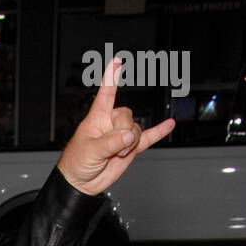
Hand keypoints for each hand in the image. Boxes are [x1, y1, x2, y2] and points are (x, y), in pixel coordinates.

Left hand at [57, 57, 174, 196]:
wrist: (82, 184)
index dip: (111, 77)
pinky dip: (158, 132)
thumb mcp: (90, 150)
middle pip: (127, 115)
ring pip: (136, 129)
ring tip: (116, 155)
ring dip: (129, 144)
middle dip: (122, 132)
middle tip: (111, 148)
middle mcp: (110, 123)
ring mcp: (121, 135)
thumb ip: (110, 142)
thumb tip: (129, 136)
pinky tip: (169, 124)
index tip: (117, 61)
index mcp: (97, 118)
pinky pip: (147, 138)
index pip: (105, 93)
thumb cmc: (77, 163)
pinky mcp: (129, 149)